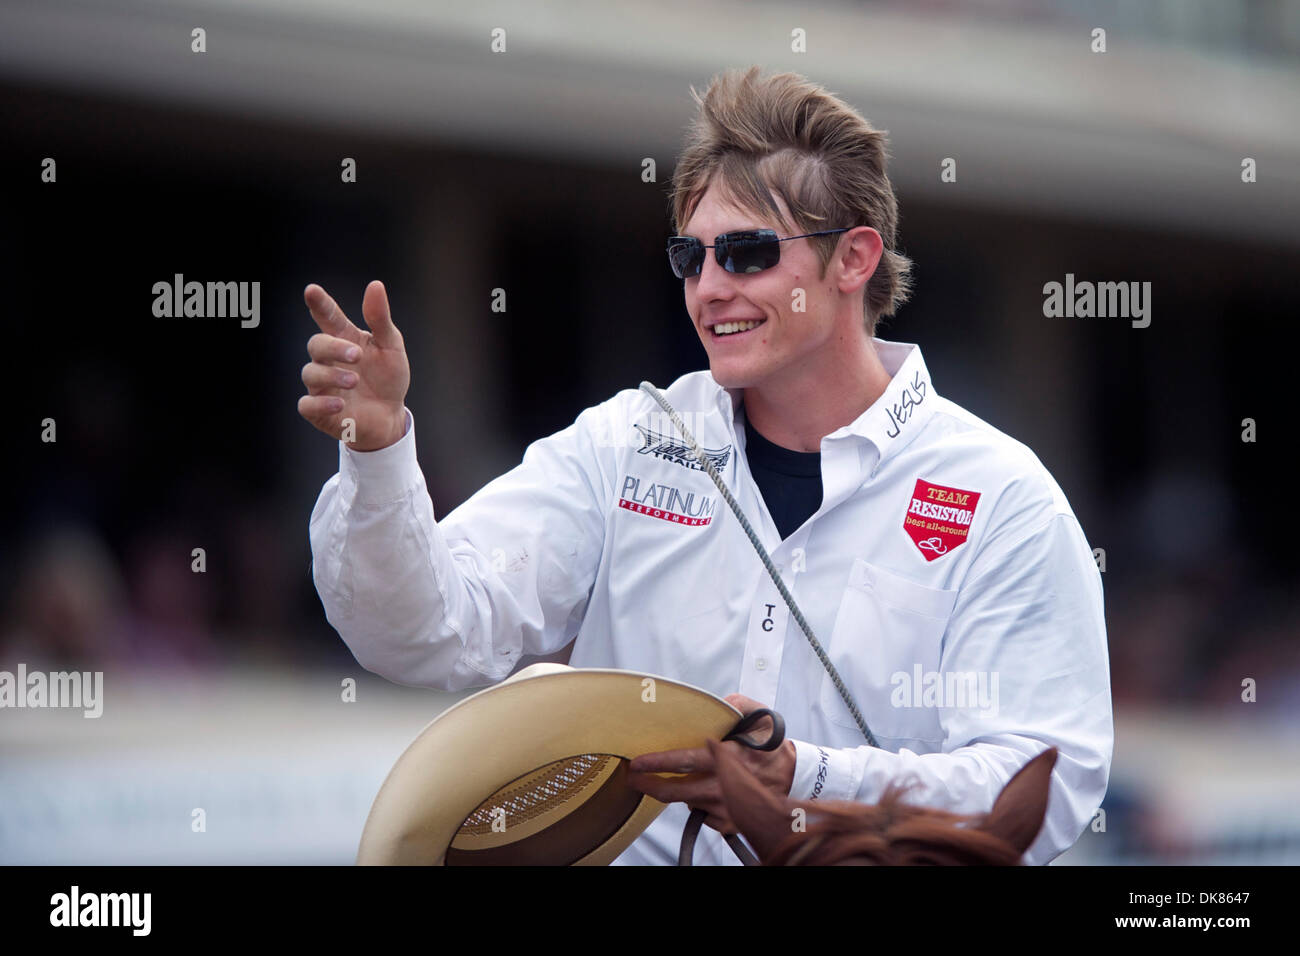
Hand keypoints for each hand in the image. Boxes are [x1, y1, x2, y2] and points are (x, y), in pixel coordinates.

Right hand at [298, 280, 410, 451]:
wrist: (391, 416)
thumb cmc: (388, 378)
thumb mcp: (391, 346)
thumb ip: (380, 319)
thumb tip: (375, 285)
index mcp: (344, 339)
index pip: (327, 317)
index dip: (319, 304)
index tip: (312, 291)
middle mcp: (328, 360)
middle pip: (316, 344)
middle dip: (334, 348)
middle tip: (357, 355)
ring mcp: (322, 385)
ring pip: (310, 373)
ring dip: (332, 376)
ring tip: (355, 381)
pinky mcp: (319, 410)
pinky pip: (306, 405)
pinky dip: (320, 403)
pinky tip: (340, 403)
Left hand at [626, 693, 795, 834]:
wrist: (795, 777)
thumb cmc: (772, 747)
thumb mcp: (759, 716)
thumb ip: (736, 704)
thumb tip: (718, 701)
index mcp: (727, 758)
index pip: (684, 761)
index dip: (658, 763)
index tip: (638, 762)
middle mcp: (724, 786)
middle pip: (676, 791)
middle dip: (649, 785)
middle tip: (633, 777)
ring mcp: (726, 808)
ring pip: (686, 804)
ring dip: (670, 794)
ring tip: (657, 783)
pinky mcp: (730, 823)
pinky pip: (703, 815)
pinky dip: (697, 804)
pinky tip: (699, 792)